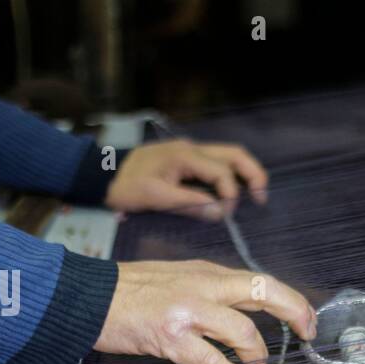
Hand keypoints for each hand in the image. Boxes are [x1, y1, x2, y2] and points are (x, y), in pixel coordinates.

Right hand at [95, 260, 315, 363]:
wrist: (86, 296)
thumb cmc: (129, 291)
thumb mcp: (177, 279)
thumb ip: (210, 292)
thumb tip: (242, 313)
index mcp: (207, 272)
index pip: (260, 280)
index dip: (291, 298)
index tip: (307, 317)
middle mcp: (203, 285)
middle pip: (264, 291)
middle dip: (295, 312)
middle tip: (307, 334)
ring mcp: (188, 310)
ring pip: (243, 330)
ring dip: (257, 356)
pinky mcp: (170, 335)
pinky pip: (212, 362)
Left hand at [104, 139, 268, 218]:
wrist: (103, 173)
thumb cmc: (127, 186)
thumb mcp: (156, 198)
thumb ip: (190, 204)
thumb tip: (221, 213)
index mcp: (185, 156)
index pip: (221, 172)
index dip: (230, 194)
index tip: (228, 214)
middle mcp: (192, 149)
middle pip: (234, 154)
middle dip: (253, 173)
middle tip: (262, 197)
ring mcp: (190, 152)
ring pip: (228, 156)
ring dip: (244, 173)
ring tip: (254, 194)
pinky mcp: (187, 159)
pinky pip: (216, 163)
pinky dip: (230, 175)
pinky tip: (232, 191)